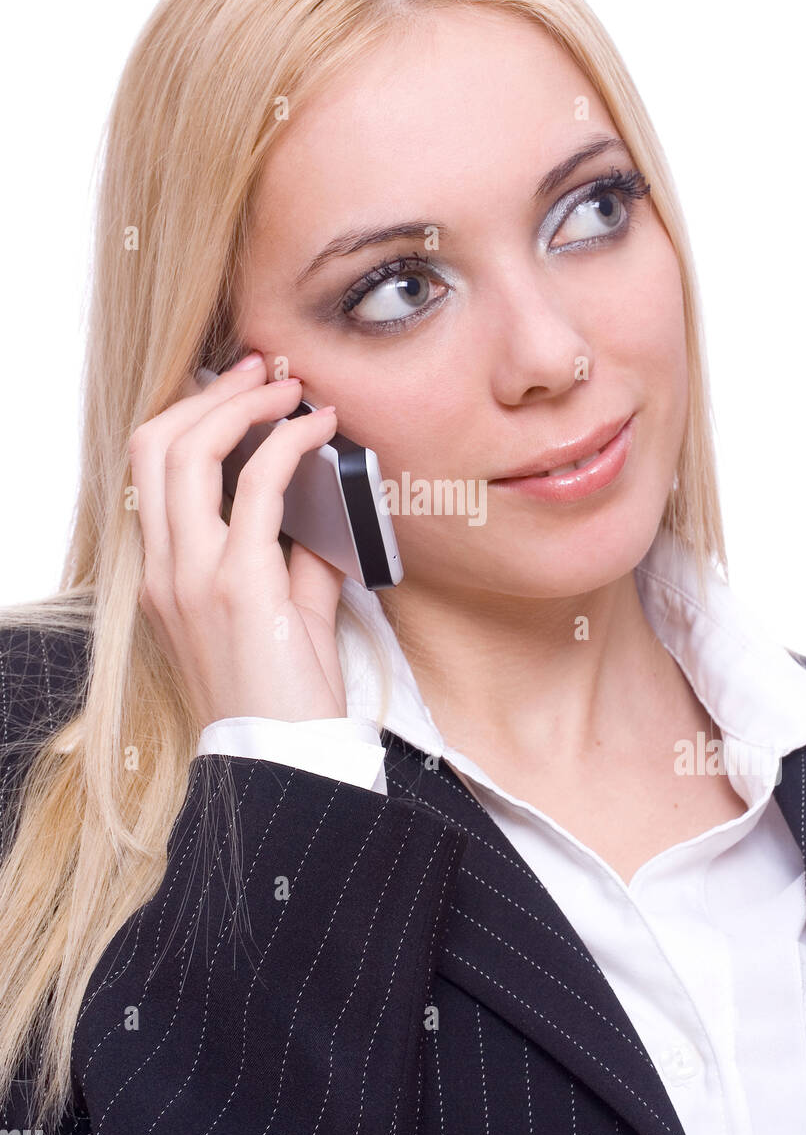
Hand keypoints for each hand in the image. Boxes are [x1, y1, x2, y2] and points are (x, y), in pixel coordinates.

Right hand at [128, 352, 346, 727]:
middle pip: (156, 446)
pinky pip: (256, 489)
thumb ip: (295, 560)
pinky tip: (319, 429)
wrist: (285, 765)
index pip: (151, 470)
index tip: (240, 387)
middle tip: (260, 369)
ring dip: (241, 405)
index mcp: (166, 575)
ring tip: (288, 388)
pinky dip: (287, 444)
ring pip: (186, 454)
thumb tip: (325, 507)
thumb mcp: (284, 615)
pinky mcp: (238, 588)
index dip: (191, 414)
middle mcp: (166, 571)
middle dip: (210, 393)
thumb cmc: (284, 698)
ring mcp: (193, 579)